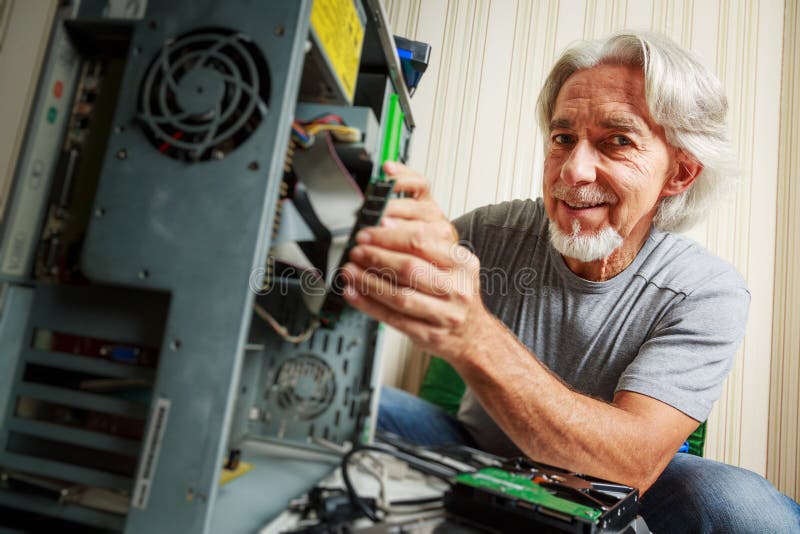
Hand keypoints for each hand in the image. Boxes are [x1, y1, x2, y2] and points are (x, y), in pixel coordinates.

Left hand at [341, 162, 491, 361]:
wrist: (473, 334)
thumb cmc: (456, 295)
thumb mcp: (453, 265)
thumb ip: (424, 246)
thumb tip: (385, 225)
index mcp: (462, 264)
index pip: (422, 242)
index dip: (388, 236)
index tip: (367, 234)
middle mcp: (456, 289)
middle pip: (409, 268)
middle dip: (376, 257)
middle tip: (357, 251)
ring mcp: (444, 315)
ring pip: (399, 295)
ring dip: (368, 282)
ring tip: (350, 271)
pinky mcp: (429, 335)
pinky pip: (393, 318)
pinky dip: (369, 305)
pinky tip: (354, 294)